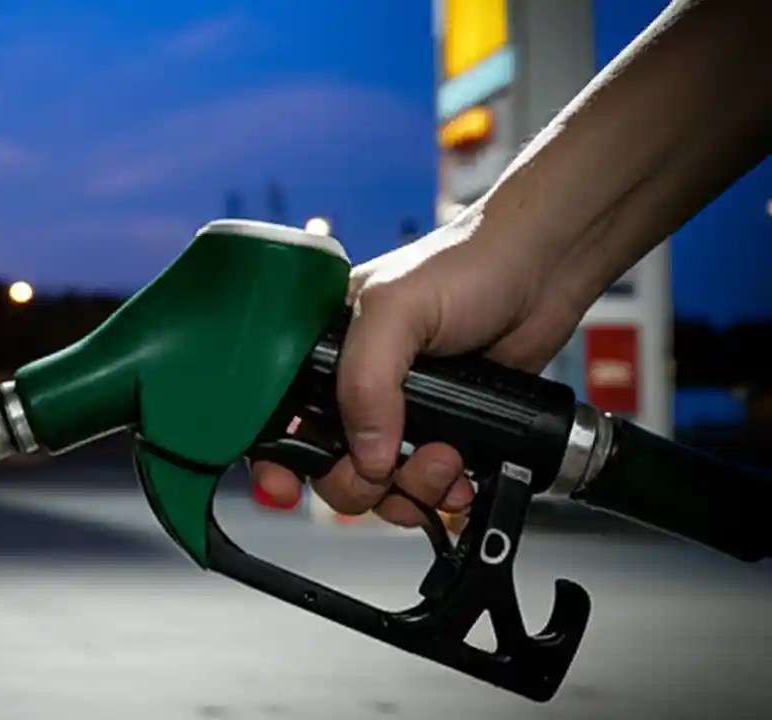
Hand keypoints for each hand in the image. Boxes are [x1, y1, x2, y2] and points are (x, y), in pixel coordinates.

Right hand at [252, 210, 591, 525]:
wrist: (545, 268)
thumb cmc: (467, 263)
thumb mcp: (396, 309)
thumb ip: (366, 382)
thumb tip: (366, 456)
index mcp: (323, 352)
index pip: (278, 417)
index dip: (273, 458)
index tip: (285, 486)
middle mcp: (355, 386)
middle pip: (327, 466)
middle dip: (359, 481)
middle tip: (388, 468)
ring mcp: (401, 413)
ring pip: (379, 486)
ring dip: (411, 490)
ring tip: (445, 460)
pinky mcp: (446, 431)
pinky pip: (426, 488)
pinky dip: (442, 496)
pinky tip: (462, 480)